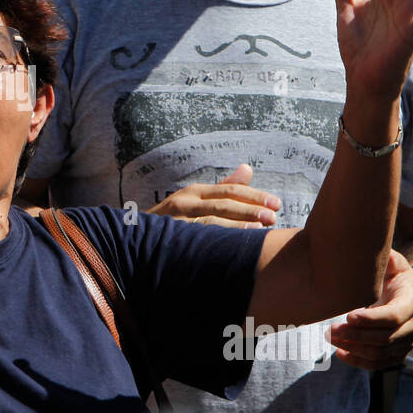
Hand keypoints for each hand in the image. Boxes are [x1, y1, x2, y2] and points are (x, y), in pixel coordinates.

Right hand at [148, 164, 281, 227]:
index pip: (230, 190)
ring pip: (211, 221)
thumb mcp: (196, 198)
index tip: (276, 203)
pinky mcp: (173, 237)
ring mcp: (178, 220)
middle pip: (223, 203)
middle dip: (250, 209)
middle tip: (273, 216)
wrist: (137, 235)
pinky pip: (198, 238)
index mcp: (196, 192)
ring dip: (236, 224)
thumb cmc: (174, 217)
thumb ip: (223, 187)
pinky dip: (217, 239)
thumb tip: (247, 168)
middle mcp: (186, 202)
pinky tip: (232, 244)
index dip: (254, 195)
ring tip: (258, 228)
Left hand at [327, 250, 412, 368]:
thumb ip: (387, 259)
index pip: (394, 316)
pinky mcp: (398, 353)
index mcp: (412, 301)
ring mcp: (407, 342)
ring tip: (331, 337)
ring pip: (381, 353)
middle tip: (330, 330)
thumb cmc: (397, 277)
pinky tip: (340, 352)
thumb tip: (371, 252)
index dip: (371, 319)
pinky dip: (359, 361)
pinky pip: (379, 364)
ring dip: (354, 348)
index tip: (348, 316)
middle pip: (385, 338)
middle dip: (356, 335)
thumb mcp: (395, 264)